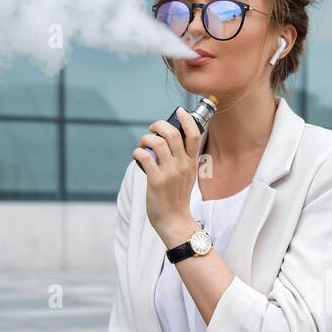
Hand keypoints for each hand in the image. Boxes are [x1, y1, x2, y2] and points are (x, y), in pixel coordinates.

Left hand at [133, 107, 202, 237]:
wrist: (175, 220)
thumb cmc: (177, 197)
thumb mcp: (187, 176)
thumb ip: (182, 159)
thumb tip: (167, 140)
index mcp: (192, 162)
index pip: (194, 135)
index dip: (187, 119)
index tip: (179, 111)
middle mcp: (182, 165)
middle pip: (172, 133)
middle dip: (159, 125)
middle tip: (152, 129)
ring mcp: (170, 172)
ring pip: (157, 142)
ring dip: (146, 138)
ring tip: (143, 144)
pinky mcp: (156, 180)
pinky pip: (144, 156)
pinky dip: (137, 152)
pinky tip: (136, 156)